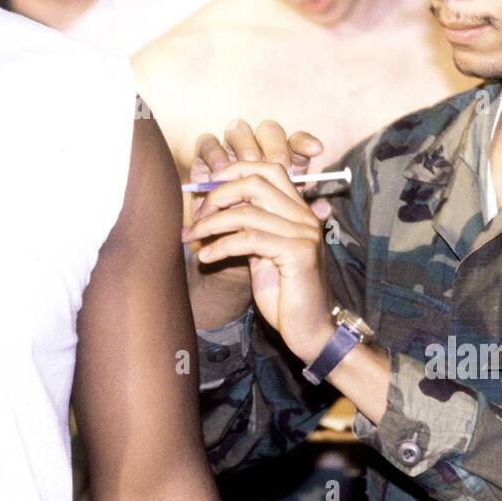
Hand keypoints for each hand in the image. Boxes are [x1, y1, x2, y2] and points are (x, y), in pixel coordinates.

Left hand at [182, 119, 335, 358]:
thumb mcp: (262, 254)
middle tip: (196, 218)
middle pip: (254, 182)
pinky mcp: (298, 253)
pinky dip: (220, 246)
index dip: (234, 171)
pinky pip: (248, 239)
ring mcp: (304, 233)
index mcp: (300, 211)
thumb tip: (213, 205)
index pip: (268, 169)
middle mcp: (305, 216)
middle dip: (217, 196)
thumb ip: (249, 227)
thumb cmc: (284, 295)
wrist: (310, 331)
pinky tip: (205, 258)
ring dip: (210, 224)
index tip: (206, 189)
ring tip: (191, 239)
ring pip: (246, 212)